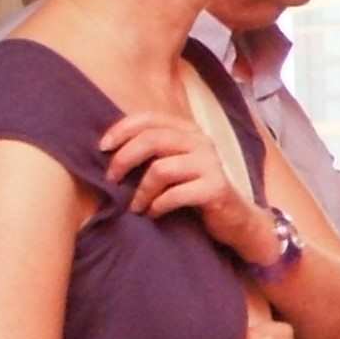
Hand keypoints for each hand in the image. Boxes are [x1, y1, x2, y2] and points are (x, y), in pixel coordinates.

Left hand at [102, 111, 280, 266]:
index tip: (102, 148)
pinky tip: (153, 213)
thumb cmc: (197, 191)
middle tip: (111, 179)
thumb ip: (153, 151)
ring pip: (160, 169)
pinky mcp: (216, 189)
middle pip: (152, 140)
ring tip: (135, 205)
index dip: (121, 130)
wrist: (236, 219)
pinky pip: (175, 194)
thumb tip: (110, 148)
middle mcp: (201, 142)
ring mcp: (211, 165)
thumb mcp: (176, 164)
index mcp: (189, 131)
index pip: (149, 119)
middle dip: (124, 159)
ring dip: (141, 191)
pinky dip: (157, 205)